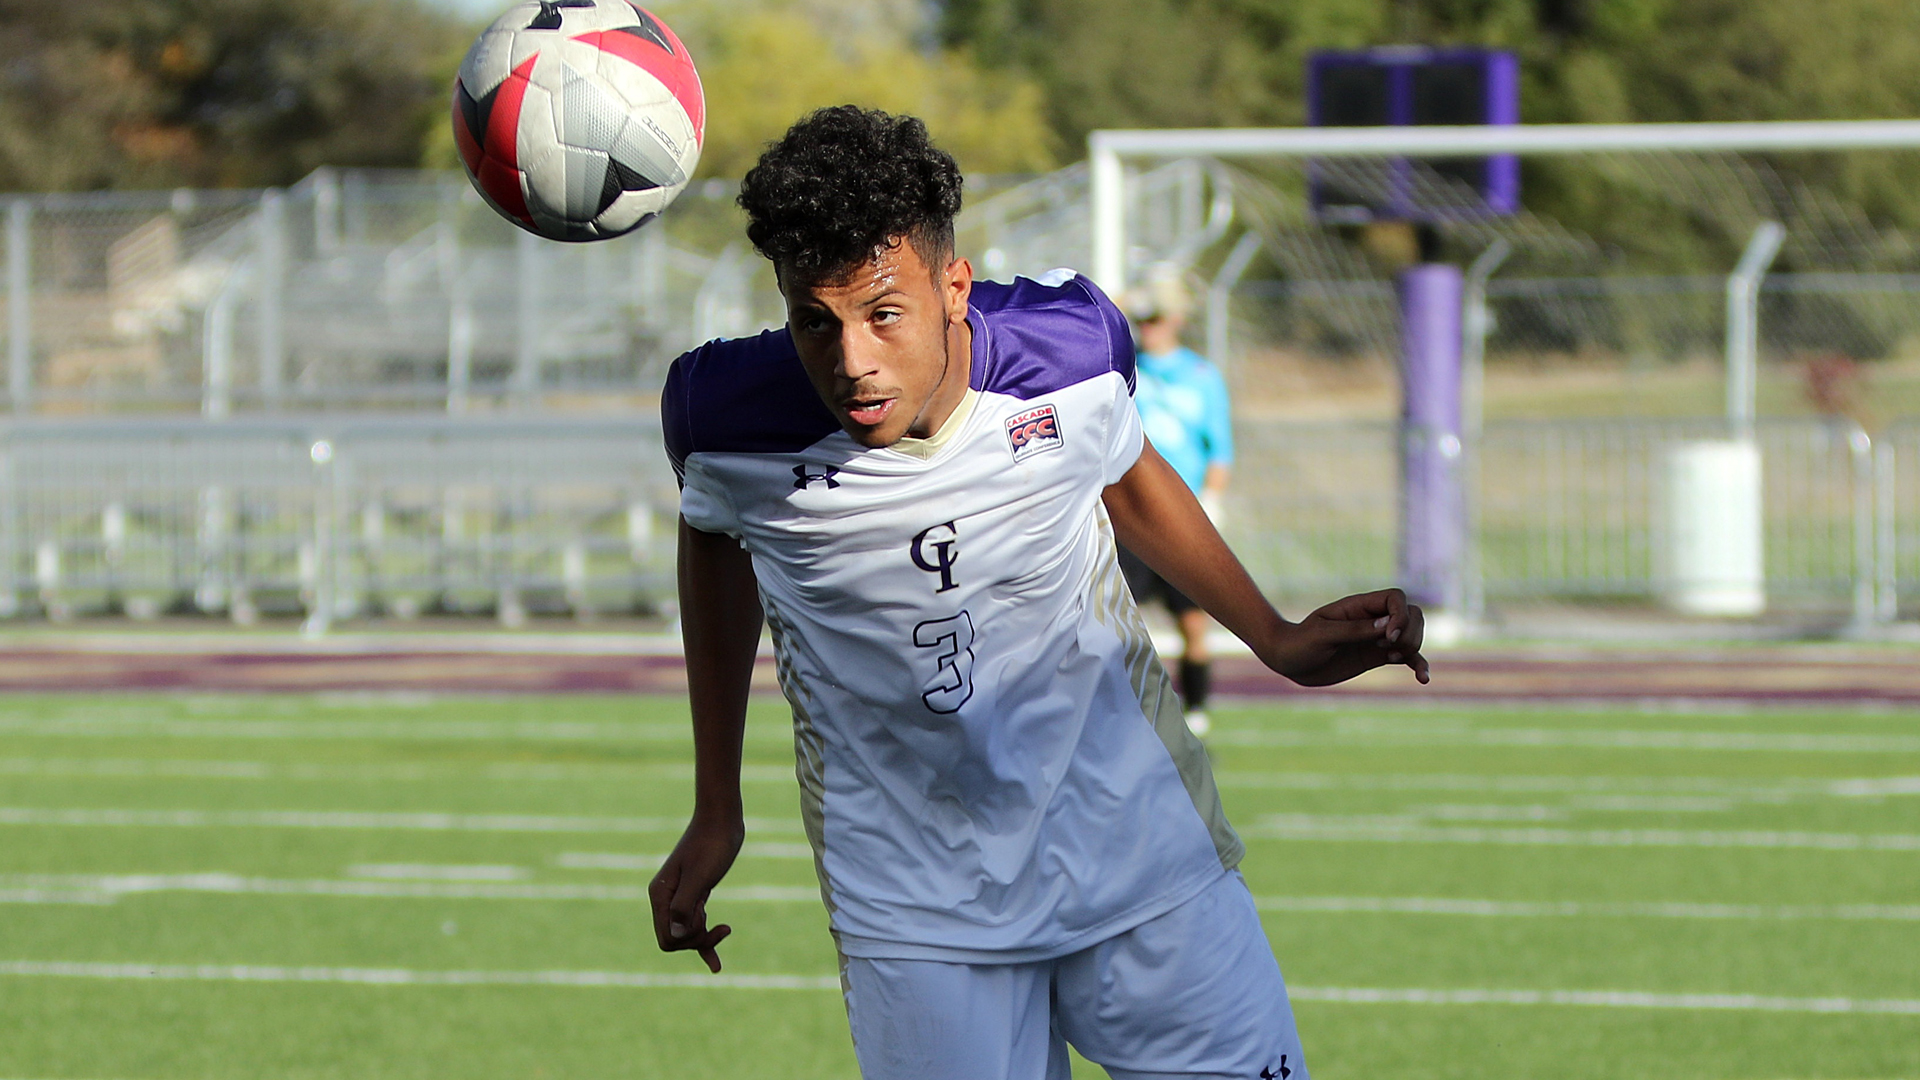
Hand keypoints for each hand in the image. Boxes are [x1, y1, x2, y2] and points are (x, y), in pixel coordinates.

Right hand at [648, 812, 744, 972]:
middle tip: (720, 928)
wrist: (723, 820)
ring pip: (686, 935)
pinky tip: (716, 963)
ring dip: (705, 939)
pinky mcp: (694, 894)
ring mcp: (679, 897)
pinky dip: (704, 942)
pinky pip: (694, 925)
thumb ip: (685, 905)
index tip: (707, 923)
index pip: (667, 939)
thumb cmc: (712, 845)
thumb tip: (676, 934)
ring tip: (725, 929)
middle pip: (675, 940)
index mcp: (660, 895)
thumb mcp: (701, 876)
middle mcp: (665, 898)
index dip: (688, 941)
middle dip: (697, 941)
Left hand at [1260, 588, 1428, 686]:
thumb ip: (1354, 630)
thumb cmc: (1300, 643)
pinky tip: (1423, 679)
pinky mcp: (1377, 656)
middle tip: (1388, 648)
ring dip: (1414, 647)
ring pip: (1413, 634)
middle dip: (1410, 632)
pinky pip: (1406, 657)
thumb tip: (1387, 626)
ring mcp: (1376, 638)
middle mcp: (1372, 619)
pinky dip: (1417, 665)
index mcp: (1359, 606)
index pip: (1395, 598)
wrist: (1289, 661)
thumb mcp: (1323, 635)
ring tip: (1394, 659)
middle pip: (1411, 614)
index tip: (1387, 638)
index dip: (1400, 615)